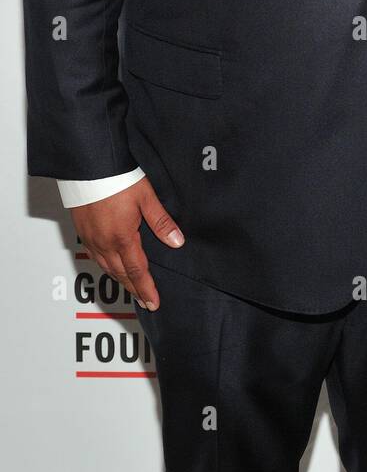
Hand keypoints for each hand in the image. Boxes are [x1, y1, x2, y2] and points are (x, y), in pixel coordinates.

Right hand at [72, 175, 182, 310]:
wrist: (89, 168)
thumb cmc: (117, 180)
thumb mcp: (146, 198)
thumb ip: (162, 222)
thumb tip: (177, 242)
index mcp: (122, 238)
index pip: (137, 271)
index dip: (146, 288)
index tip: (154, 302)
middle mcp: (104, 243)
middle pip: (121, 274)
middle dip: (134, 289)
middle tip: (145, 302)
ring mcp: (91, 239)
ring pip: (106, 268)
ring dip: (120, 280)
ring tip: (131, 289)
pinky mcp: (82, 232)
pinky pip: (95, 258)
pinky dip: (106, 267)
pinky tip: (111, 267)